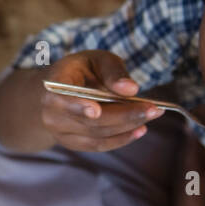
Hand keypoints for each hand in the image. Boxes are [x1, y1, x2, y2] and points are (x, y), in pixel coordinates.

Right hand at [40, 50, 162, 151]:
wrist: (58, 91)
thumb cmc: (81, 71)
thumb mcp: (97, 59)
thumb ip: (113, 71)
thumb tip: (131, 90)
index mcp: (53, 86)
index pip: (61, 99)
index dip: (77, 106)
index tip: (96, 111)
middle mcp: (51, 113)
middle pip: (89, 121)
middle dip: (124, 116)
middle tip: (154, 109)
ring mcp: (59, 131)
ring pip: (97, 135)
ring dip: (127, 127)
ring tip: (152, 115)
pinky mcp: (72, 143)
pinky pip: (98, 145)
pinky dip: (121, 139)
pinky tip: (140, 130)